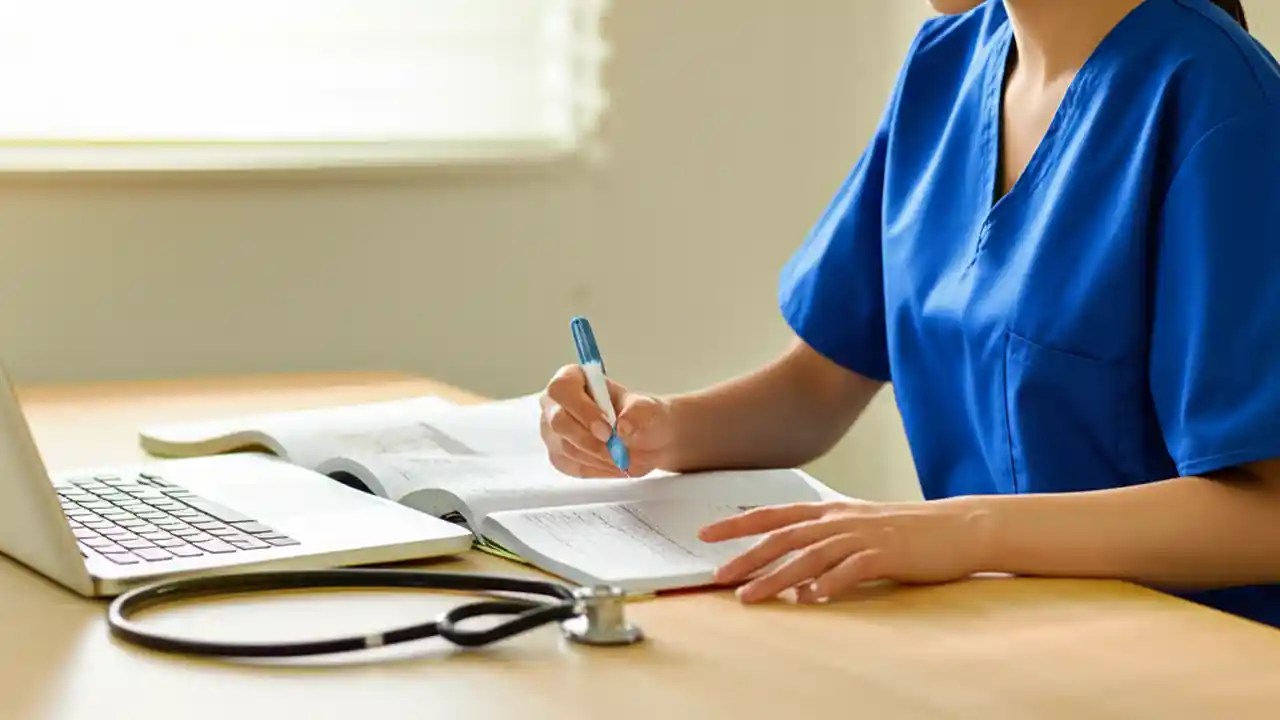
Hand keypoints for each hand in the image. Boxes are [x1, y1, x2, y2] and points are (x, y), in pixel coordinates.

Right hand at [539, 364, 674, 477]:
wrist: (649, 441)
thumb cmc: (644, 417)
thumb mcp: (650, 409)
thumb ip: (638, 414)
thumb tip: (621, 426)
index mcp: (573, 378)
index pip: (561, 388)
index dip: (581, 409)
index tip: (607, 428)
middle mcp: (556, 403)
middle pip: (558, 421)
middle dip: (589, 440)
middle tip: (616, 449)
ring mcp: (553, 432)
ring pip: (566, 448)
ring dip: (598, 456)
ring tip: (623, 456)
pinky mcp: (559, 456)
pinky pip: (572, 466)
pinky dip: (597, 468)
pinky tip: (614, 463)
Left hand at [699, 500, 988, 602]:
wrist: (958, 526)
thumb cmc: (907, 531)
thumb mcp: (858, 530)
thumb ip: (825, 547)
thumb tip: (795, 577)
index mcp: (830, 512)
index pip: (774, 515)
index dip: (738, 524)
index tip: (706, 534)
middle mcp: (840, 520)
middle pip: (783, 538)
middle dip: (747, 557)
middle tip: (718, 576)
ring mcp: (862, 536)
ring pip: (809, 556)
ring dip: (776, 578)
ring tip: (751, 597)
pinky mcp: (885, 554)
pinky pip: (851, 569)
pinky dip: (830, 584)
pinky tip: (811, 599)